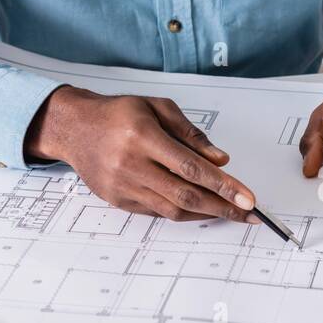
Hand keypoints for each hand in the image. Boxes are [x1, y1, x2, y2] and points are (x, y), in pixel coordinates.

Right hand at [25, 87, 259, 222]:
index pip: (191, 167)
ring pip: (172, 209)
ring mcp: (122, 186)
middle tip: (249, 214)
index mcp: (142, 136)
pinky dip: (183, 212)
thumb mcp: (157, 108)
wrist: (74, 128)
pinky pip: (157, 212)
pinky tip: (201, 208)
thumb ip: (191, 134)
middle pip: (185, 194)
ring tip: (230, 213)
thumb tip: (220, 161)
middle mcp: (131, 164)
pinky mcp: (118, 201)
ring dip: (206, 214)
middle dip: (223, 207)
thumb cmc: (118, 114)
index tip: (248, 198)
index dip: (223, 186)